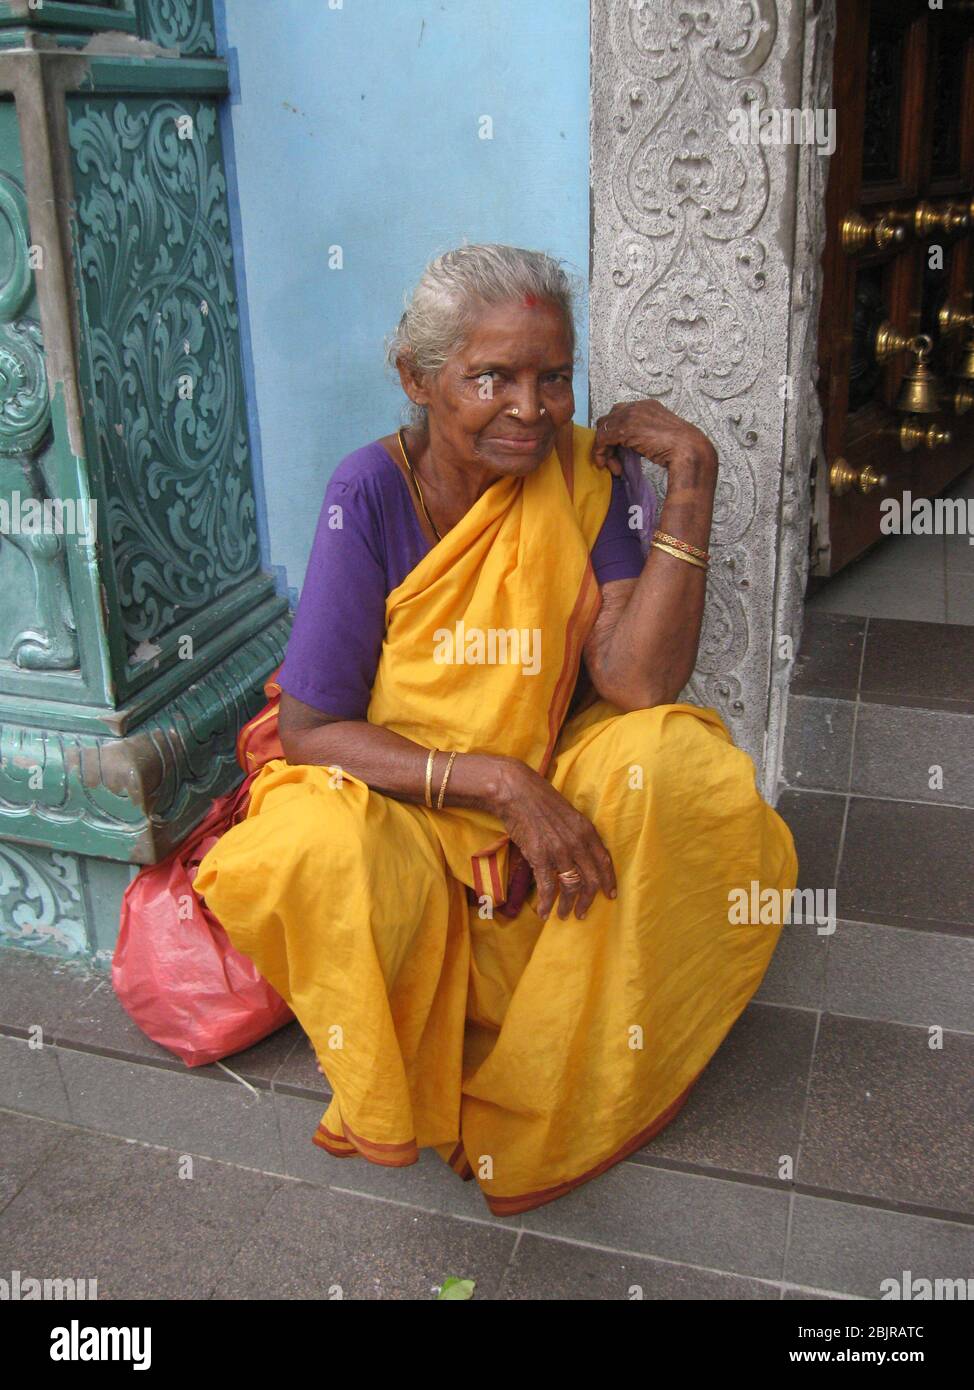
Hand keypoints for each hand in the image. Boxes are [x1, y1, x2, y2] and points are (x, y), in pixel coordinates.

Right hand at [489, 759, 615, 920]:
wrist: (516, 791)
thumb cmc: (540, 800)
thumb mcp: (569, 814)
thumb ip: (577, 835)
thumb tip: (580, 856)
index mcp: (587, 830)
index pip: (604, 862)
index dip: (608, 881)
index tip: (610, 895)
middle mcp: (577, 843)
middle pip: (590, 880)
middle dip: (588, 901)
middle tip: (582, 913)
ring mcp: (560, 851)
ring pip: (570, 887)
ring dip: (567, 905)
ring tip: (564, 915)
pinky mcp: (540, 857)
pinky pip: (547, 887)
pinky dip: (546, 903)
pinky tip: (543, 912)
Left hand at [592, 400, 717, 478]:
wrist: (689, 451)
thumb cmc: (680, 449)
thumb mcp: (659, 437)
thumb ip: (643, 436)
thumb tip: (629, 447)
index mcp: (648, 406)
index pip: (622, 415)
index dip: (617, 435)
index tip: (620, 454)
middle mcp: (637, 406)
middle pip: (610, 420)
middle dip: (608, 441)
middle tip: (615, 462)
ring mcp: (630, 415)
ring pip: (604, 429)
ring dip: (605, 450)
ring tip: (614, 468)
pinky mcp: (624, 428)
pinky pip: (602, 438)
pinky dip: (600, 452)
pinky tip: (606, 465)